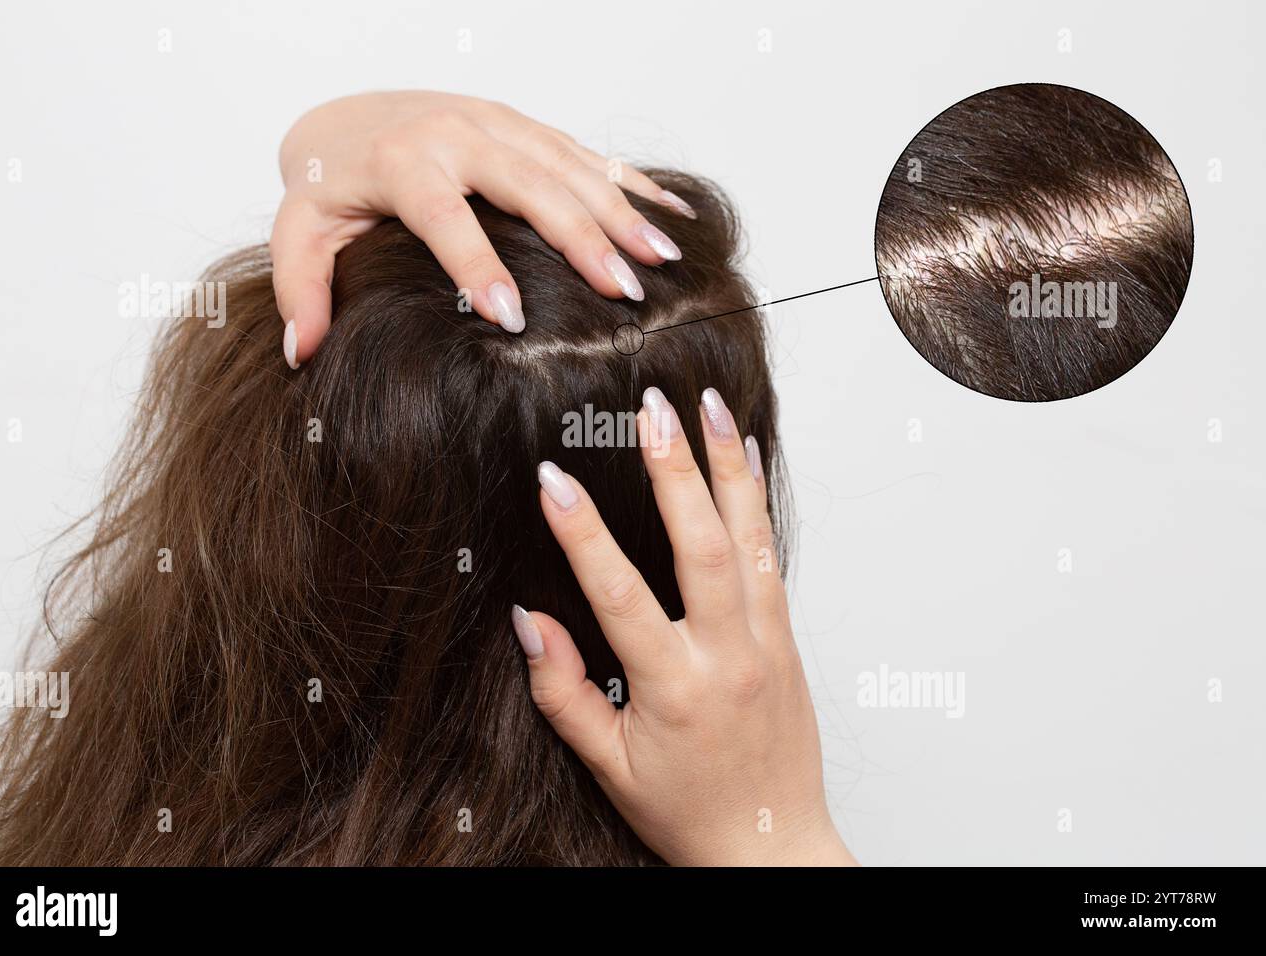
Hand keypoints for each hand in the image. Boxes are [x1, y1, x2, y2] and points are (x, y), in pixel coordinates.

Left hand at [272, 91, 694, 366]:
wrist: (344, 116)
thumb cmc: (328, 185)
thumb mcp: (300, 234)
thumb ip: (302, 289)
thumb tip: (304, 349)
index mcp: (402, 162)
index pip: (444, 217)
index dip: (479, 266)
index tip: (512, 320)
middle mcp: (456, 132)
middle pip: (528, 186)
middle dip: (580, 239)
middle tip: (623, 291)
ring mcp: (498, 123)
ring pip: (569, 166)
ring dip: (620, 213)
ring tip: (663, 260)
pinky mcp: (525, 126)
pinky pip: (586, 152)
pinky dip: (632, 183)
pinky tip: (672, 216)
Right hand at [512, 387, 856, 866]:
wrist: (772, 847)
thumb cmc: (689, 811)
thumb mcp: (609, 767)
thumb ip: (563, 693)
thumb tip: (530, 624)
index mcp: (675, 690)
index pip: (620, 594)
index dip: (582, 533)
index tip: (554, 481)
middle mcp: (728, 657)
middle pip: (702, 546)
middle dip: (675, 470)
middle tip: (652, 410)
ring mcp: (767, 644)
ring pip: (750, 540)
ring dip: (730, 467)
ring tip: (711, 407)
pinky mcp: (789, 640)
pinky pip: (773, 559)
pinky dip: (759, 503)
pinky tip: (747, 461)